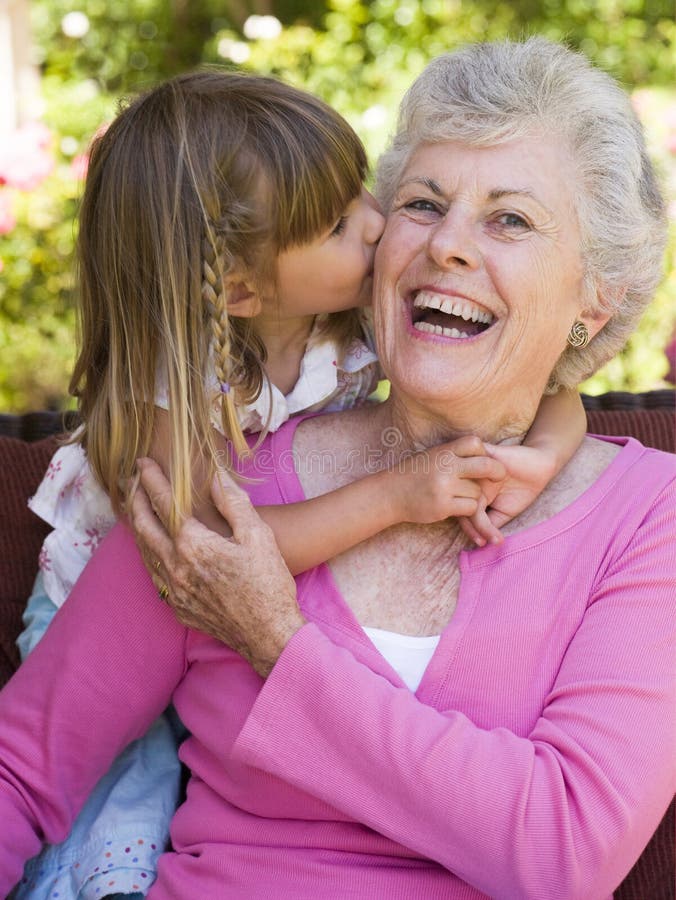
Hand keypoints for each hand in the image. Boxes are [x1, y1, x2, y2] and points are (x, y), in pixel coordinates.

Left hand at [129, 458, 304, 677]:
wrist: (269, 634)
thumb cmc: (268, 584)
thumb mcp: (258, 535)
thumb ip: (233, 503)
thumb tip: (216, 478)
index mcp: (193, 545)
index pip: (164, 504)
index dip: (152, 480)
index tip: (143, 463)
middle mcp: (175, 567)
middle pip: (143, 527)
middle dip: (135, 500)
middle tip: (130, 481)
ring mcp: (173, 590)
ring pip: (144, 552)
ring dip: (137, 527)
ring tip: (135, 509)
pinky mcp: (177, 607)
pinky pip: (154, 574)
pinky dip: (148, 553)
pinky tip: (153, 548)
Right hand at [393, 435, 505, 530]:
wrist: (390, 494)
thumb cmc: (415, 474)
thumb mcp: (433, 456)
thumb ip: (455, 454)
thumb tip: (486, 454)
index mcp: (444, 451)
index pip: (476, 444)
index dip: (484, 452)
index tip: (481, 460)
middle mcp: (445, 466)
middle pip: (486, 466)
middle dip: (497, 472)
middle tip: (498, 477)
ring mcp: (444, 487)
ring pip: (478, 492)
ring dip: (475, 496)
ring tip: (460, 495)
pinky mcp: (443, 506)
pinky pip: (470, 508)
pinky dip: (467, 509)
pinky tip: (455, 506)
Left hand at [458, 442, 558, 544]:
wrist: (540, 465)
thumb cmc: (522, 488)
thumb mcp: (505, 512)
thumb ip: (491, 523)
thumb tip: (481, 541)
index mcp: (472, 494)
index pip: (464, 513)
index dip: (471, 530)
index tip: (482, 544)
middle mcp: (470, 481)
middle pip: (462, 503)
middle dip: (473, 525)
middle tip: (484, 540)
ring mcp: (476, 468)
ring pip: (467, 491)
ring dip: (477, 513)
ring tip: (489, 530)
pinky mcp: (484, 454)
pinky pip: (474, 469)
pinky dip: (482, 487)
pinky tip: (492, 503)